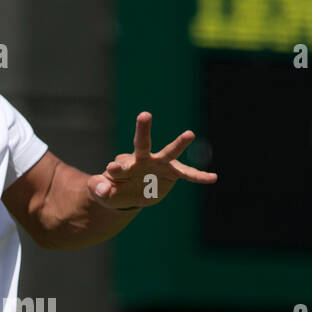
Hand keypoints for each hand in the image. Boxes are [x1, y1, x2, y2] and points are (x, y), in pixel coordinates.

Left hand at [89, 112, 215, 209]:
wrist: (130, 196)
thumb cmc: (114, 191)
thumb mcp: (103, 194)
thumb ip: (99, 190)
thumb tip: (101, 189)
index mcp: (124, 165)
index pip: (119, 165)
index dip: (115, 169)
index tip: (110, 170)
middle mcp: (142, 159)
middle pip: (142, 143)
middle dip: (142, 129)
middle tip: (144, 115)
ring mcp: (159, 164)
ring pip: (169, 153)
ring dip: (179, 144)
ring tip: (190, 134)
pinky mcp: (172, 173)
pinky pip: (187, 175)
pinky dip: (199, 177)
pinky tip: (213, 178)